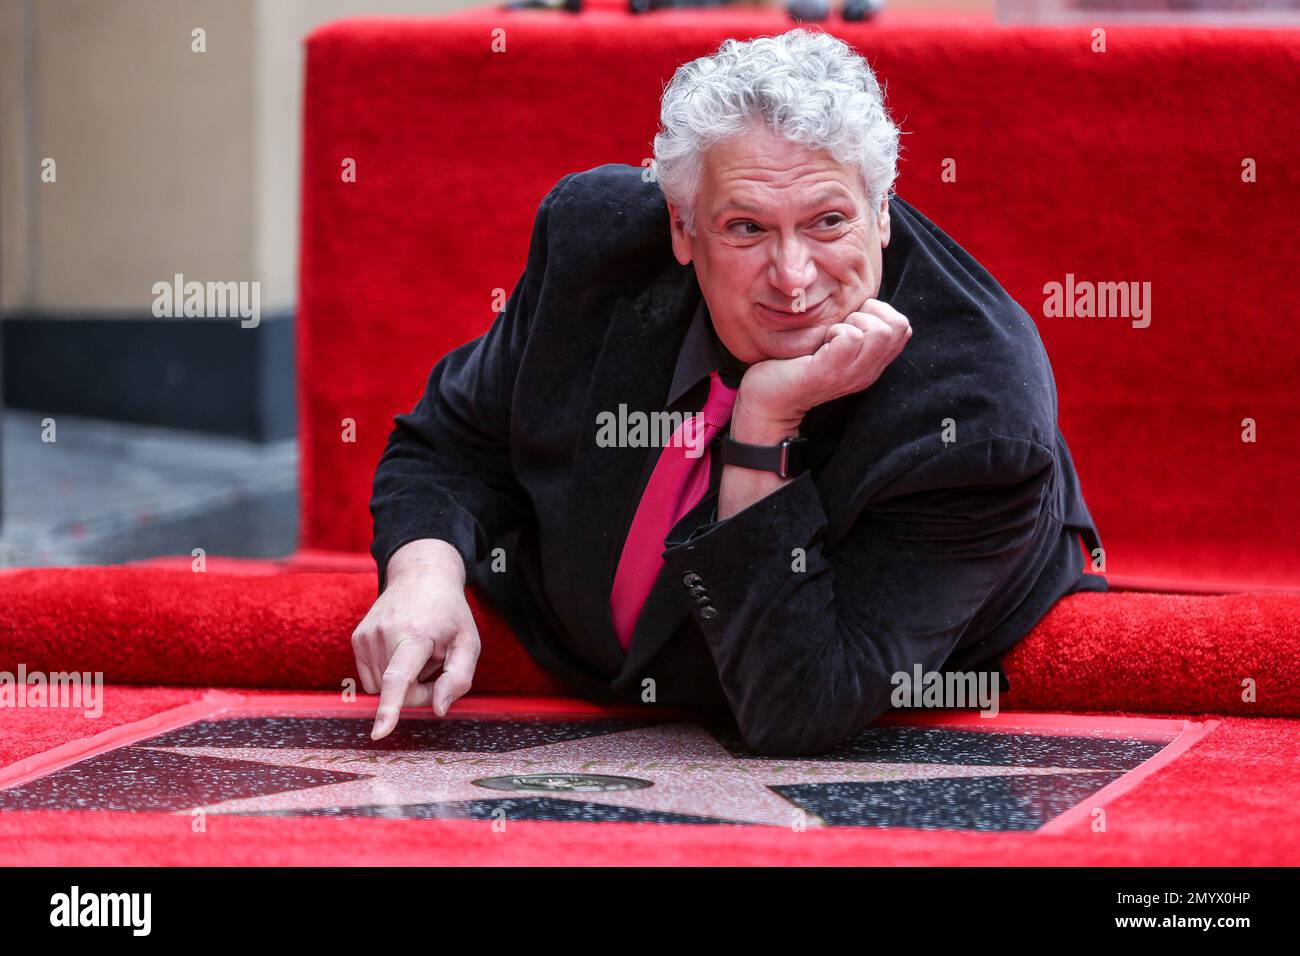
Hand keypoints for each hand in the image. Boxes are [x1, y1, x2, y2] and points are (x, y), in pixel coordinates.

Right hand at [351, 539, 479, 739]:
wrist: (421, 576)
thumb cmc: (449, 614)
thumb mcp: (468, 642)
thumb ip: (459, 679)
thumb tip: (438, 710)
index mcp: (415, 635)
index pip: (399, 678)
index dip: (390, 708)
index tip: (379, 732)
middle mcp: (384, 634)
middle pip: (398, 691)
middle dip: (419, 689)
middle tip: (435, 663)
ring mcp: (366, 636)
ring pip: (382, 687)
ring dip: (403, 680)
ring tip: (417, 651)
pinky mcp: (357, 638)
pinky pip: (372, 677)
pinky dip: (389, 672)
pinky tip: (401, 649)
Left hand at [737, 299, 911, 422]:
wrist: (768, 402)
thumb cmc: (795, 366)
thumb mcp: (833, 346)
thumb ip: (852, 330)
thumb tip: (861, 300)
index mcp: (871, 364)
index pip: (904, 328)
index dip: (879, 313)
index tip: (849, 322)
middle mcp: (867, 371)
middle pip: (900, 326)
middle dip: (869, 314)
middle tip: (839, 326)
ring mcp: (851, 374)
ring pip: (880, 331)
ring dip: (853, 322)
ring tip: (829, 335)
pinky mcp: (830, 372)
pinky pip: (851, 337)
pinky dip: (834, 330)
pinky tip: (818, 343)